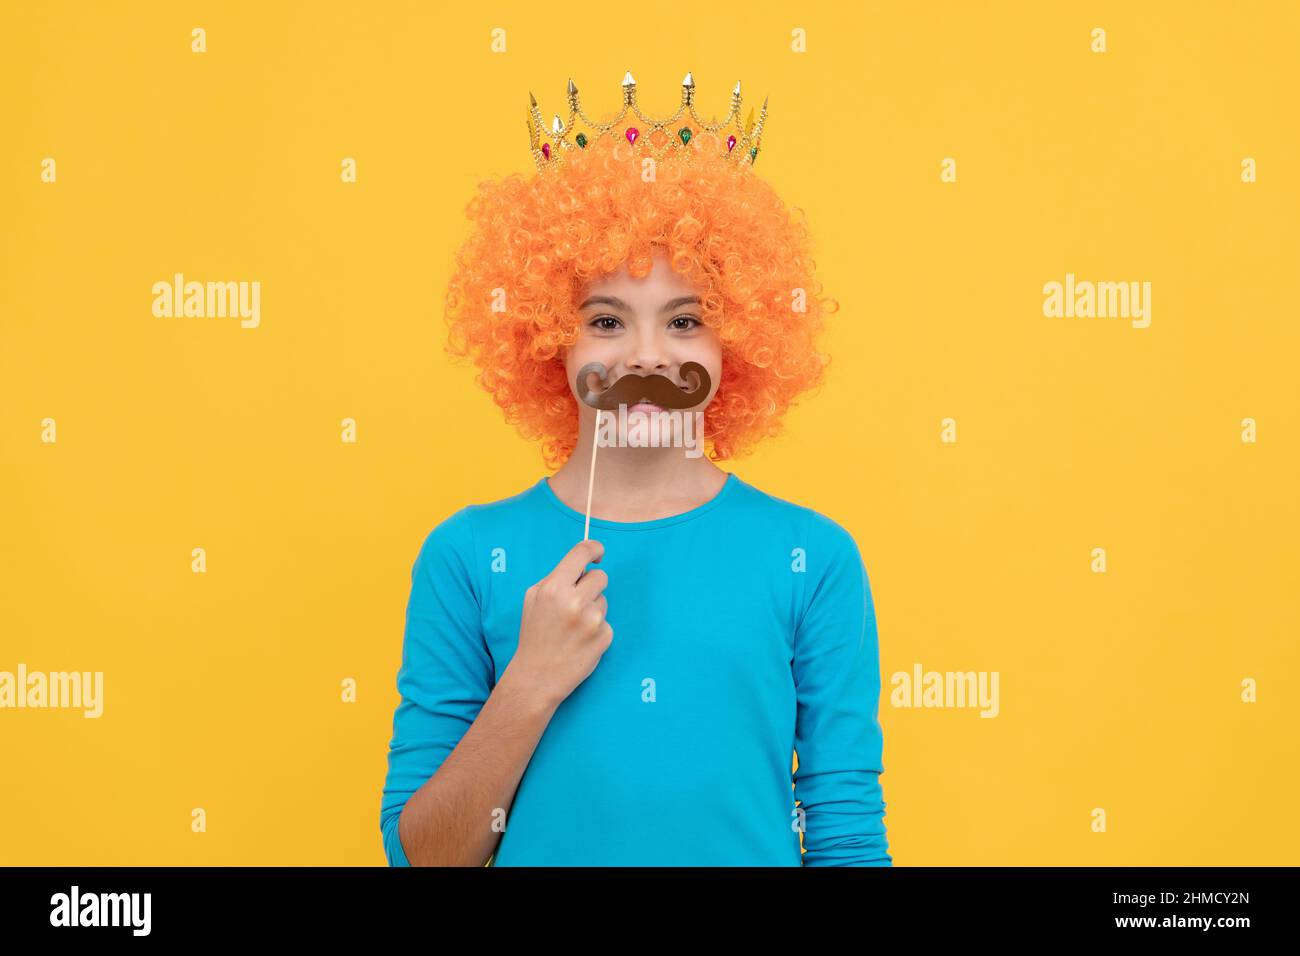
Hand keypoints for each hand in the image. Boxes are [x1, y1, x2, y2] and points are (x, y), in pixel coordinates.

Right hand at [506, 539, 611, 708]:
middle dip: (591, 586)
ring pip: (604, 600)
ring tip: (573, 628)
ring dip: (593, 609)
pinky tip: (580, 641)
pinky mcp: (605, 636)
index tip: (598, 553)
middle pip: (600, 577)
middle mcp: (575, 601)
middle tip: (577, 602)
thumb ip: (557, 579)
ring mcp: (592, 620)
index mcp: (554, 587)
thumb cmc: (535, 635)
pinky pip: (607, 622)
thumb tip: (582, 566)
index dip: (594, 549)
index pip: (582, 553)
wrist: (537, 677)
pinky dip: (597, 630)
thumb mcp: (533, 599)